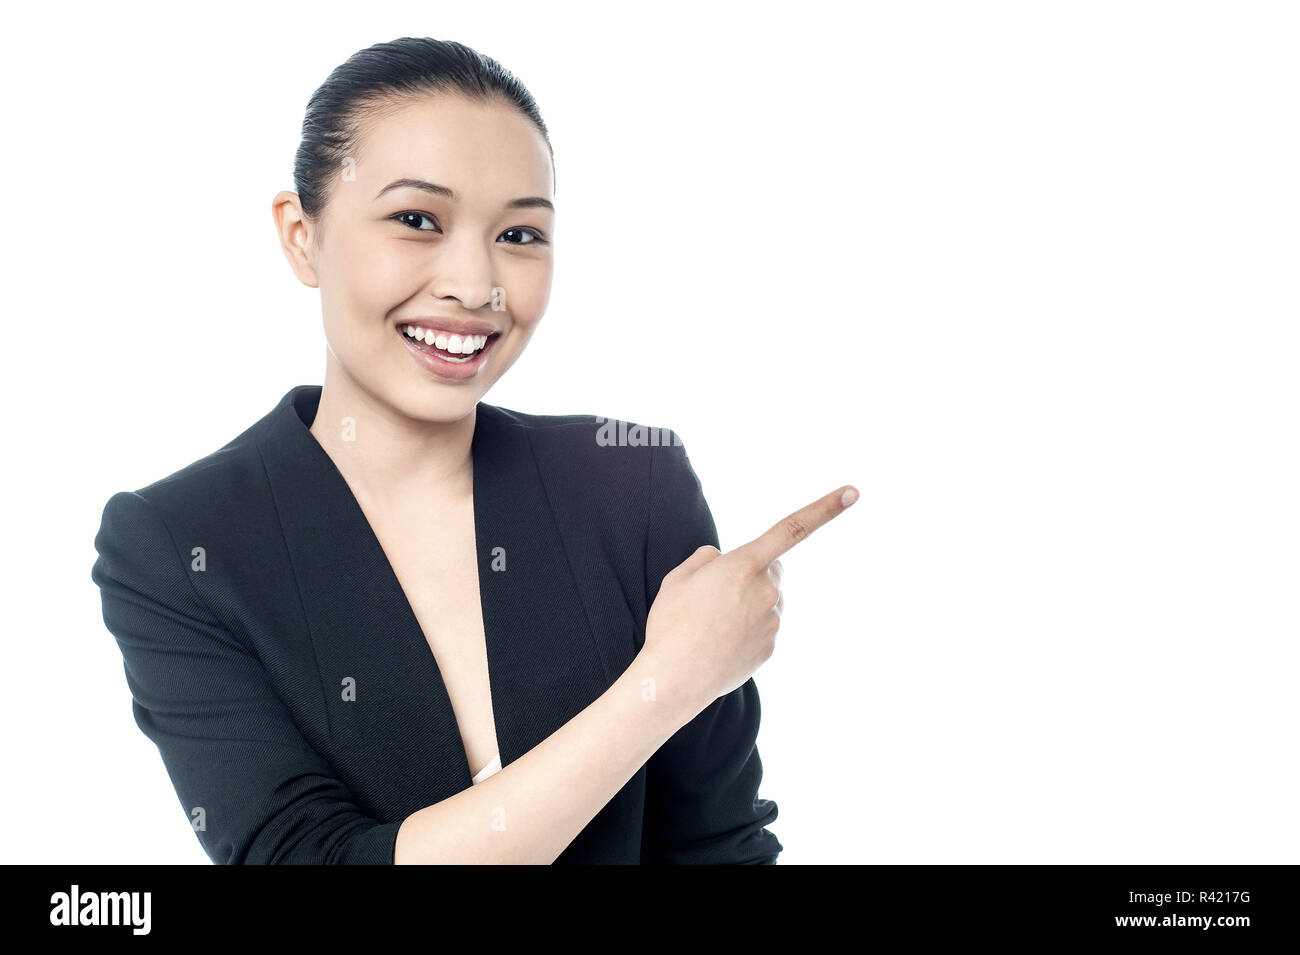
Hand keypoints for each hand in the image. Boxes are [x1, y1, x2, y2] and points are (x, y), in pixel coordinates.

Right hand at [643, 485, 858, 716]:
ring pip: (767, 601)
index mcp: (745, 564)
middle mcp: (767, 590)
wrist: (674, 680)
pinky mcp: (770, 648)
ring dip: (747, 605)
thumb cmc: (671, 624)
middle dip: (754, 574)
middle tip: (716, 595)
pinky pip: (762, 628)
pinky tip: (718, 643)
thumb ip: (705, 560)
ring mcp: (773, 621)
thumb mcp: (677, 578)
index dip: (825, 508)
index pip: (792, 528)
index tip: (853, 492)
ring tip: (710, 625)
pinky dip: (745, 631)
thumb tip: (722, 561)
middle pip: (771, 570)